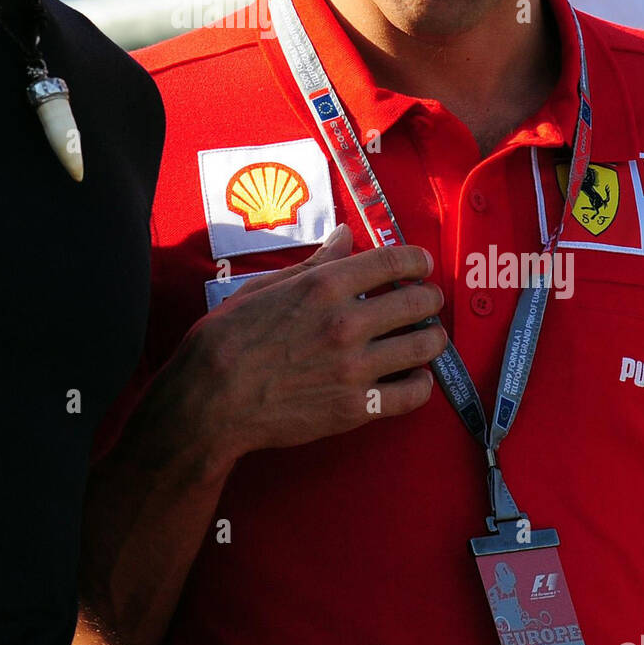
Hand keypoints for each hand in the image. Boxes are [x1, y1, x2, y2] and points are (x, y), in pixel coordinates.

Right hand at [181, 225, 446, 463]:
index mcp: (323, 286)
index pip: (393, 262)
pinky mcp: (357, 407)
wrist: (211, 400)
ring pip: (424, 347)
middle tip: (428, 302)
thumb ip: (313, 263)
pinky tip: (413, 377)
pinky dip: (420, 383)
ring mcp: (354, 367)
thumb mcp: (265, 287)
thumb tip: (345, 236)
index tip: (422, 265)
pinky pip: (412, 394)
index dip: (417, 261)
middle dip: (430, 298)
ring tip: (427, 338)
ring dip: (432, 338)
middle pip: (418, 302)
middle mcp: (346, 322)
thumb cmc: (227, 339)